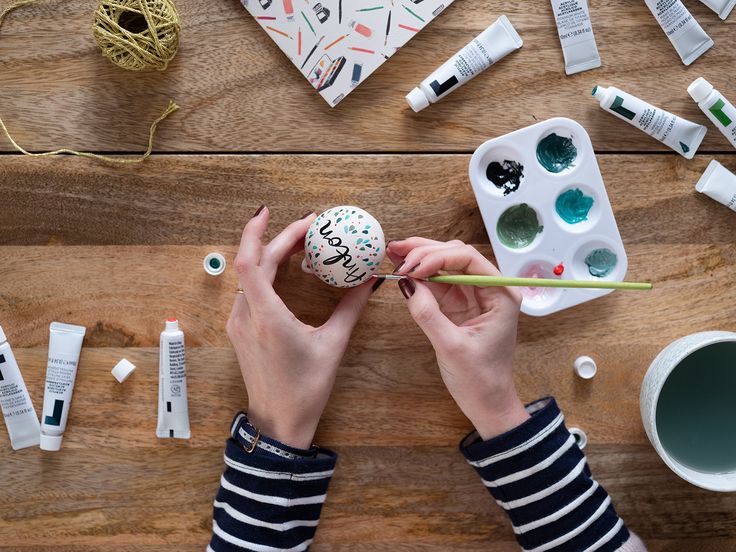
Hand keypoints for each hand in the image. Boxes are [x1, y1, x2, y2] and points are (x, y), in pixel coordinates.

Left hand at [227, 206, 373, 448]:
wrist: (278, 423)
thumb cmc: (305, 389)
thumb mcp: (333, 345)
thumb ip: (351, 308)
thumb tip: (369, 280)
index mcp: (267, 318)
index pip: (251, 263)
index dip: (256, 232)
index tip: (270, 211)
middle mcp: (246, 316)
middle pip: (254, 263)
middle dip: (279, 238)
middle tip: (309, 225)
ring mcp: (239, 323)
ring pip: (249, 275)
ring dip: (270, 253)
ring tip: (300, 242)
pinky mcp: (240, 330)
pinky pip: (249, 290)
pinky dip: (266, 272)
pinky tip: (286, 268)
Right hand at [388, 238, 529, 439]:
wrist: (488, 404)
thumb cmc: (480, 380)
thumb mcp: (451, 347)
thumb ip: (428, 314)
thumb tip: (407, 284)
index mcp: (500, 295)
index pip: (468, 259)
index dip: (437, 257)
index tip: (412, 266)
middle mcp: (489, 290)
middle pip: (455, 256)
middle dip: (425, 251)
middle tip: (396, 250)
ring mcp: (473, 297)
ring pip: (445, 266)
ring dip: (420, 259)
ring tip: (394, 253)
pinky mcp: (459, 306)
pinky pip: (438, 283)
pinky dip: (420, 276)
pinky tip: (402, 269)